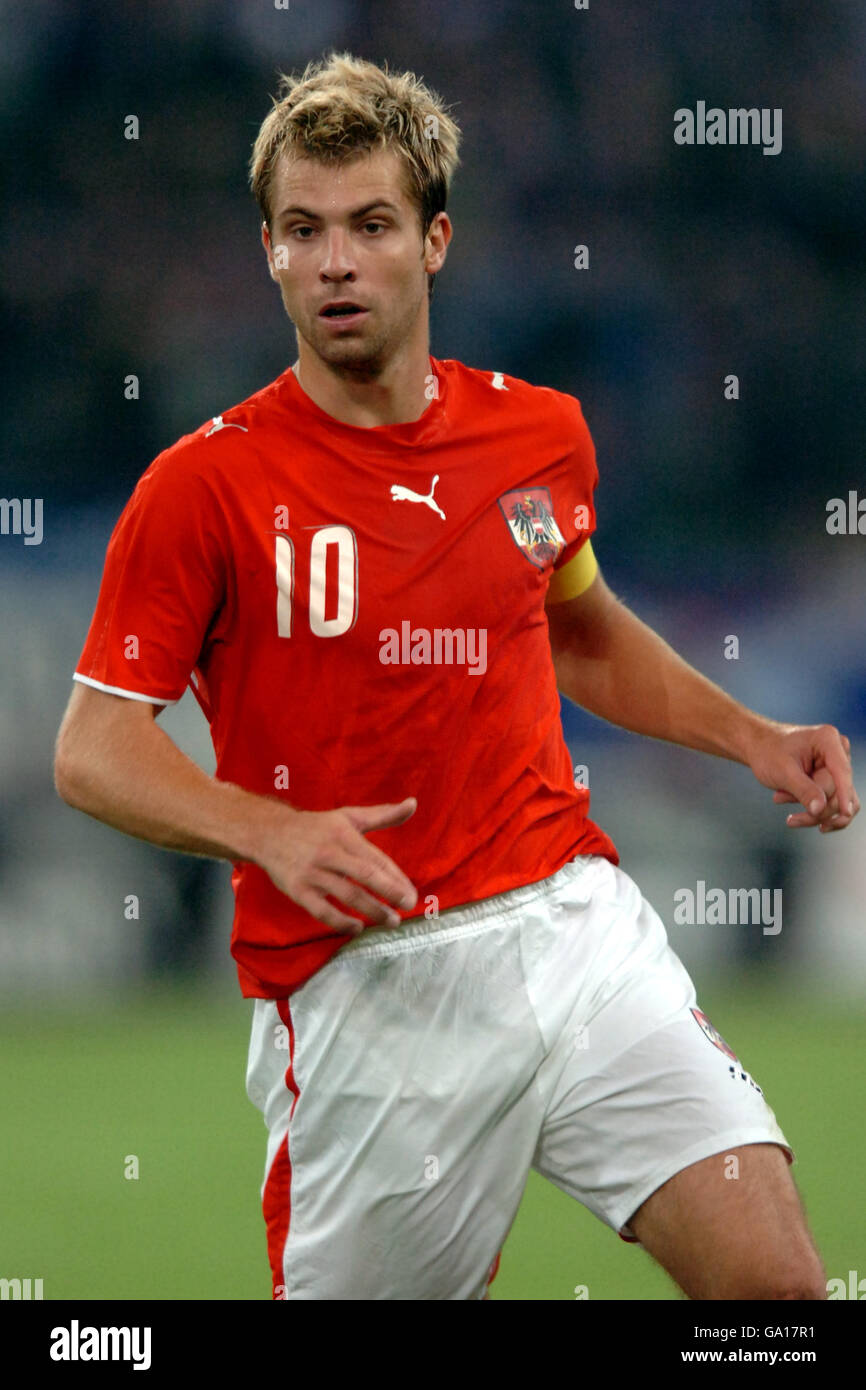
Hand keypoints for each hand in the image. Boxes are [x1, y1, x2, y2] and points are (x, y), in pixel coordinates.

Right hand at [258, 796, 418, 932]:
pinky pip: (322, 911)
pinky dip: (341, 922)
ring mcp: (313, 873)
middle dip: (390, 892)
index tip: (411, 894)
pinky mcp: (298, 890)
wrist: (269, 833)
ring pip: (348, 895)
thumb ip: (382, 814)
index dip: (396, 878)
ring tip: (391, 920)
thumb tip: (413, 804)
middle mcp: (330, 853)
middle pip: (365, 875)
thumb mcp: (348, 817)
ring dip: (372, 911)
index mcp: (344, 835)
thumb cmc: (316, 827)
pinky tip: (357, 928)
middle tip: (408, 906)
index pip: (376, 859)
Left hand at [747, 722, 858, 833]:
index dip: (844, 794)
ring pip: (837, 802)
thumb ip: (803, 790)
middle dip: (810, 803)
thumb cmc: (768, 752)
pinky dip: (815, 813)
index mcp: (828, 739)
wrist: (759, 747)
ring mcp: (837, 768)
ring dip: (812, 812)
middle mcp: (838, 752)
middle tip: (778, 798)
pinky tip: (796, 817)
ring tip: (780, 799)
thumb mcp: (782, 771)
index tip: (844, 813)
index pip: (842, 772)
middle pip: (837, 791)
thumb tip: (819, 809)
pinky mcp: (833, 781)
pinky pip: (834, 805)